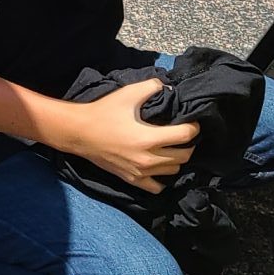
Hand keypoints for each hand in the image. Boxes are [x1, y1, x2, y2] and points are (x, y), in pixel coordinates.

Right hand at [40, 79, 197, 194]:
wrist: (80, 133)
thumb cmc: (104, 112)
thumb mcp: (128, 94)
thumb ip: (151, 87)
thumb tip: (167, 87)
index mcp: (149, 138)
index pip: (185, 136)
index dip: (193, 127)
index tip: (192, 122)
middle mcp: (148, 159)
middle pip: (183, 157)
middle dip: (188, 145)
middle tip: (183, 135)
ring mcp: (140, 172)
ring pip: (173, 171)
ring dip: (176, 159)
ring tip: (171, 148)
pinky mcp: (132, 179)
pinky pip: (157, 187)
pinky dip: (162, 178)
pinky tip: (159, 166)